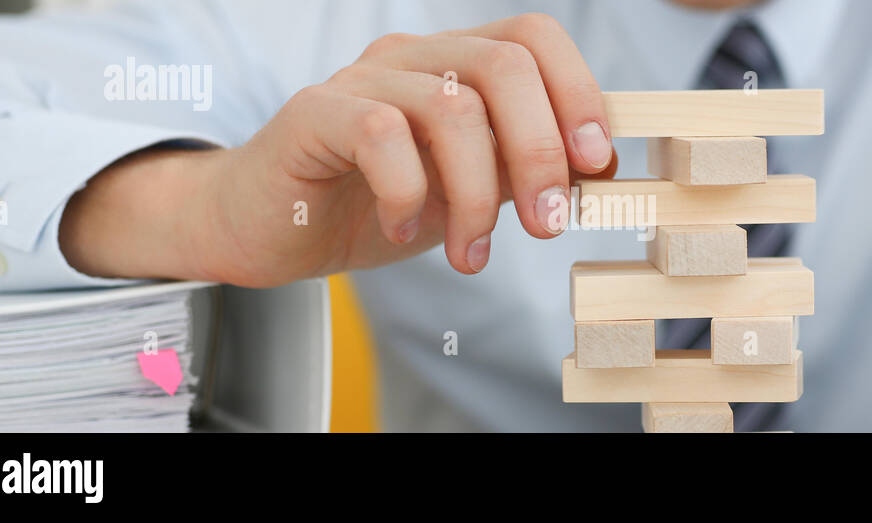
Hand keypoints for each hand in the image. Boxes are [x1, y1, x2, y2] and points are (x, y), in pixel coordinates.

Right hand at [61, 13, 615, 286]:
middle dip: (541, 153)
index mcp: (458, 62)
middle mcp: (415, 56)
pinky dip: (408, 194)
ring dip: (477, 195)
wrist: (272, 227)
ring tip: (470, 253)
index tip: (597, 166)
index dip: (578, 92)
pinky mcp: (314, 114)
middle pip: (504, 65)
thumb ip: (524, 170)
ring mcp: (363, 79)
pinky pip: (380, 136)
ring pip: (450, 108)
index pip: (534, 39)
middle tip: (546, 226)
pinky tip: (403, 230)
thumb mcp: (471, 188)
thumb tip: (599, 167)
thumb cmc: (377, 203)